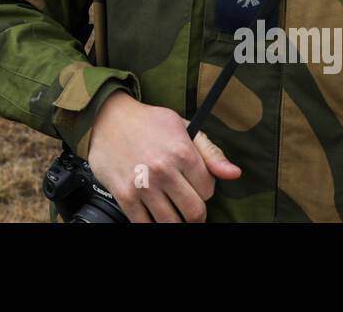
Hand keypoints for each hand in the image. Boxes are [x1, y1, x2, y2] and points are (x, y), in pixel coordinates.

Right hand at [87, 91, 241, 222]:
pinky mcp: (124, 195)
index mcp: (182, 152)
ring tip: (172, 212)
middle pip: (194, 213)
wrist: (108, 117)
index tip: (194, 186)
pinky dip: (153, 224)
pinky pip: (144, 225)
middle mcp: (164, 169)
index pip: (208, 191)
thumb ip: (211, 153)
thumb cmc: (148, 122)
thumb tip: (234, 174)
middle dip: (194, 214)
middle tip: (188, 208)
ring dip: (175, 221)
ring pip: (171, 223)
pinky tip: (154, 215)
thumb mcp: (183, 127)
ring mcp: (143, 184)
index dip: (204, 191)